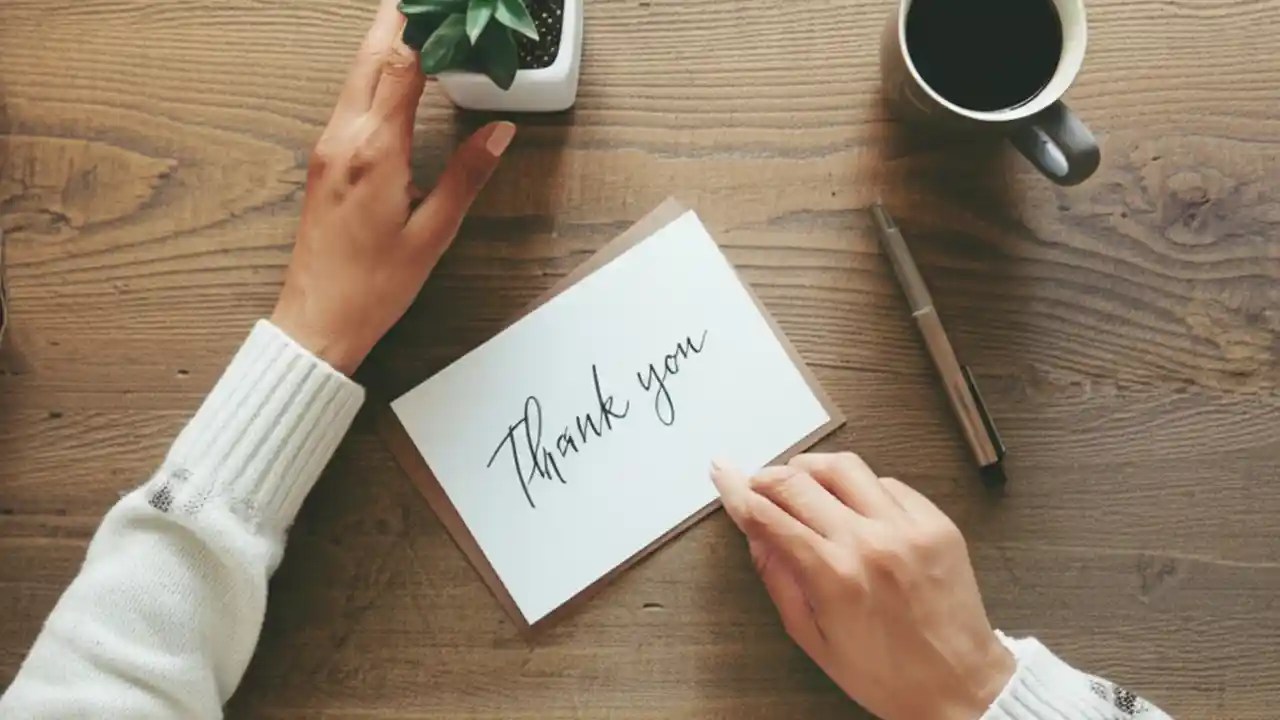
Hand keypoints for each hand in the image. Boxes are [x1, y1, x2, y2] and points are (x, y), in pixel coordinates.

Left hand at [271, 0, 514, 374]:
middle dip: (399, 20)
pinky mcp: (323, 160)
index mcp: (375, 152)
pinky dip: (375, 73)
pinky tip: (395, 74)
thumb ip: (467, 175)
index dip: (427, 30)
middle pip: (371, 55)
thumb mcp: (433, 234)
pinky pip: (350, 99)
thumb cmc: (372, 287)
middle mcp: (344, 139)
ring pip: (356, 73)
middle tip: (429, 7)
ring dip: (386, 42)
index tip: (452, 16)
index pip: (402, 66)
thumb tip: (499, 130)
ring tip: (419, 24)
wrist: (317, 320)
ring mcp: (328, 147)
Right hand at [710, 453, 1014, 719]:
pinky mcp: (936, 523)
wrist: (958, 685)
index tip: (723, 472)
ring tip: (801, 484)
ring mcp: (906, 528)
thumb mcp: (813, 638)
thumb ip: (778, 580)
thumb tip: (756, 534)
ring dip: (811, 469)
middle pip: (799, 481)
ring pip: (844, 467)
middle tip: (757, 483)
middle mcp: (870, 543)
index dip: (737, 490)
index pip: (769, 515)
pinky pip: (887, 483)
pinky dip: (860, 487)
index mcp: (834, 576)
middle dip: (767, 476)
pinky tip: (853, 505)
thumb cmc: (886, 674)